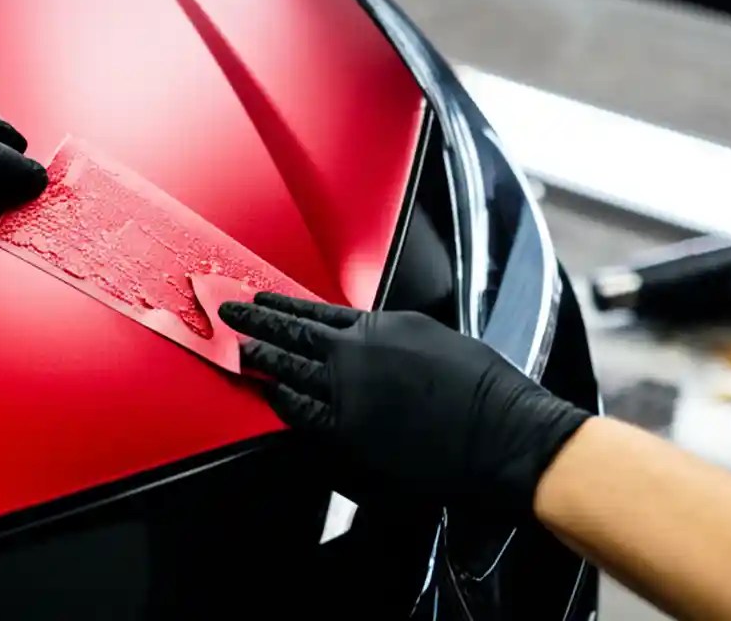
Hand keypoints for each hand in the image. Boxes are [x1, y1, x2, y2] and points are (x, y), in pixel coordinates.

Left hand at [218, 293, 589, 512]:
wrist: (503, 434)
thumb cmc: (483, 390)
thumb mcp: (435, 340)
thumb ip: (393, 338)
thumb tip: (367, 340)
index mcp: (382, 326)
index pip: (315, 311)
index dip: (281, 304)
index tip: (259, 297)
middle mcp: (358, 354)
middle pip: (291, 332)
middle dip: (254, 321)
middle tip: (227, 312)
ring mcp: (349, 393)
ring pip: (289, 370)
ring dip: (260, 358)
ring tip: (238, 350)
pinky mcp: (349, 432)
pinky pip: (301, 413)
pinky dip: (282, 401)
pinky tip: (269, 395)